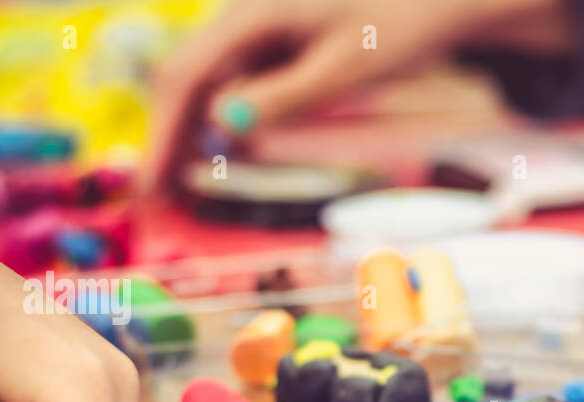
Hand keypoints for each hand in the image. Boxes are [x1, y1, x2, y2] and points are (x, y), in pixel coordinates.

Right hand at [145, 0, 573, 191]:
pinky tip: (216, 156)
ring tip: (177, 189)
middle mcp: (243, 17)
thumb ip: (284, 97)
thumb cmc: (396, 26)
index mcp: (252, 15)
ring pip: (206, 84)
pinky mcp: (271, 43)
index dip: (162, 135)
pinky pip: (233, 83)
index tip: (151, 185)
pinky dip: (221, 120)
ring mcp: (255, 29)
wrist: (432, 0)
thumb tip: (225, 124)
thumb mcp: (343, 70)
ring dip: (190, 134)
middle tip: (157, 200)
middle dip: (167, 140)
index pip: (186, 79)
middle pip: (185, 80)